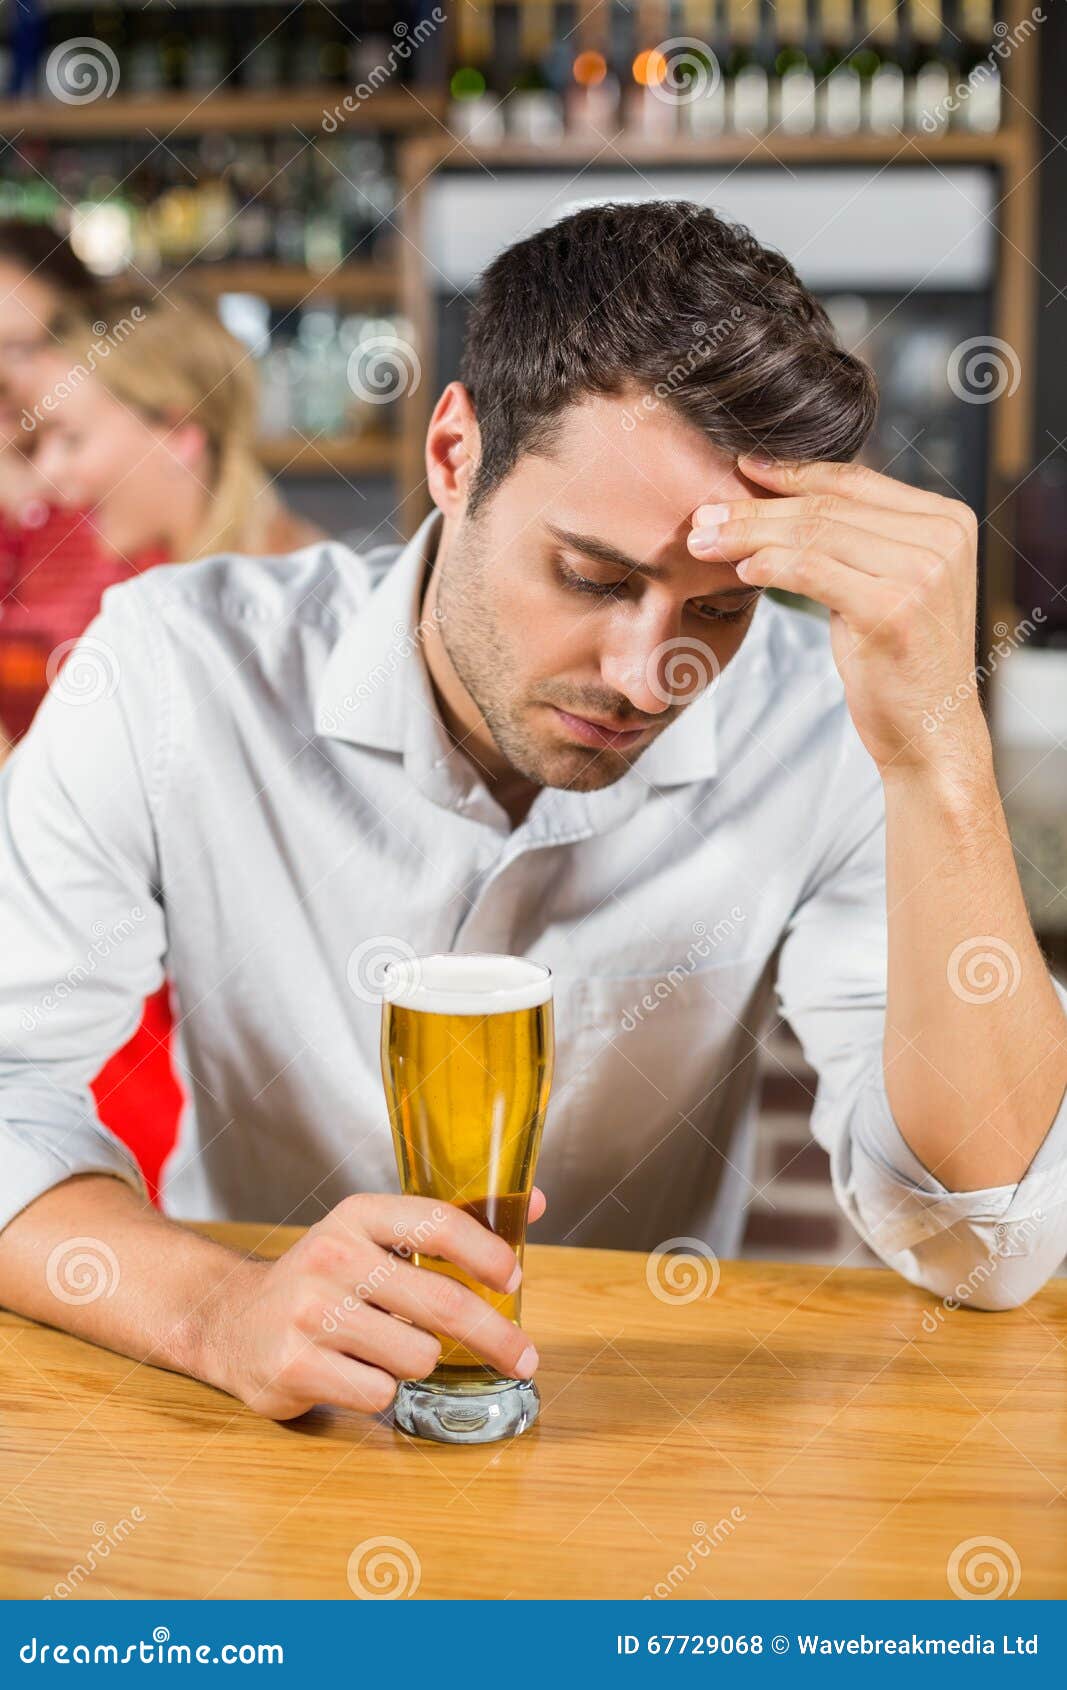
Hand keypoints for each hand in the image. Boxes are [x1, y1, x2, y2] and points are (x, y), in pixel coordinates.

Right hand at [201, 1188, 546, 1420]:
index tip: (513, 1280)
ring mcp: (309, 1312)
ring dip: (418, 1362)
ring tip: (386, 1350)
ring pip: (417, 1355)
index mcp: (358, 1216)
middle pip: (443, 1303)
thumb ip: (450, 1224)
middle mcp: (332, 1256)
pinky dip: (381, 1392)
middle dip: (496, 1337)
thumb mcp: (374, 1237)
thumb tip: (534, 1202)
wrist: (231, 1319)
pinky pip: (380, 1393)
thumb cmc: (325, 1280)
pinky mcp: (294, 1366)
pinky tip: (354, 1373)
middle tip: (524, 1358)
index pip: (438, 1222)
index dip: (487, 1253)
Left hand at [687, 455, 985, 776]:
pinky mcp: (891, 609)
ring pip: (813, 535)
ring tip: (704, 541)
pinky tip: (740, 568)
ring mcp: (920, 572)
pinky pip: (811, 571)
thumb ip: (860, 539)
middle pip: (827, 508)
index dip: (792, 473)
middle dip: (756, 508)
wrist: (931, 733)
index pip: (854, 482)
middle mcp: (941, 538)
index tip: (741, 469)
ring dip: (748, 535)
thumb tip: (787, 499)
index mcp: (947, 520)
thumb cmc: (900, 661)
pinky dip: (769, 564)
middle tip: (703, 515)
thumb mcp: (888, 584)